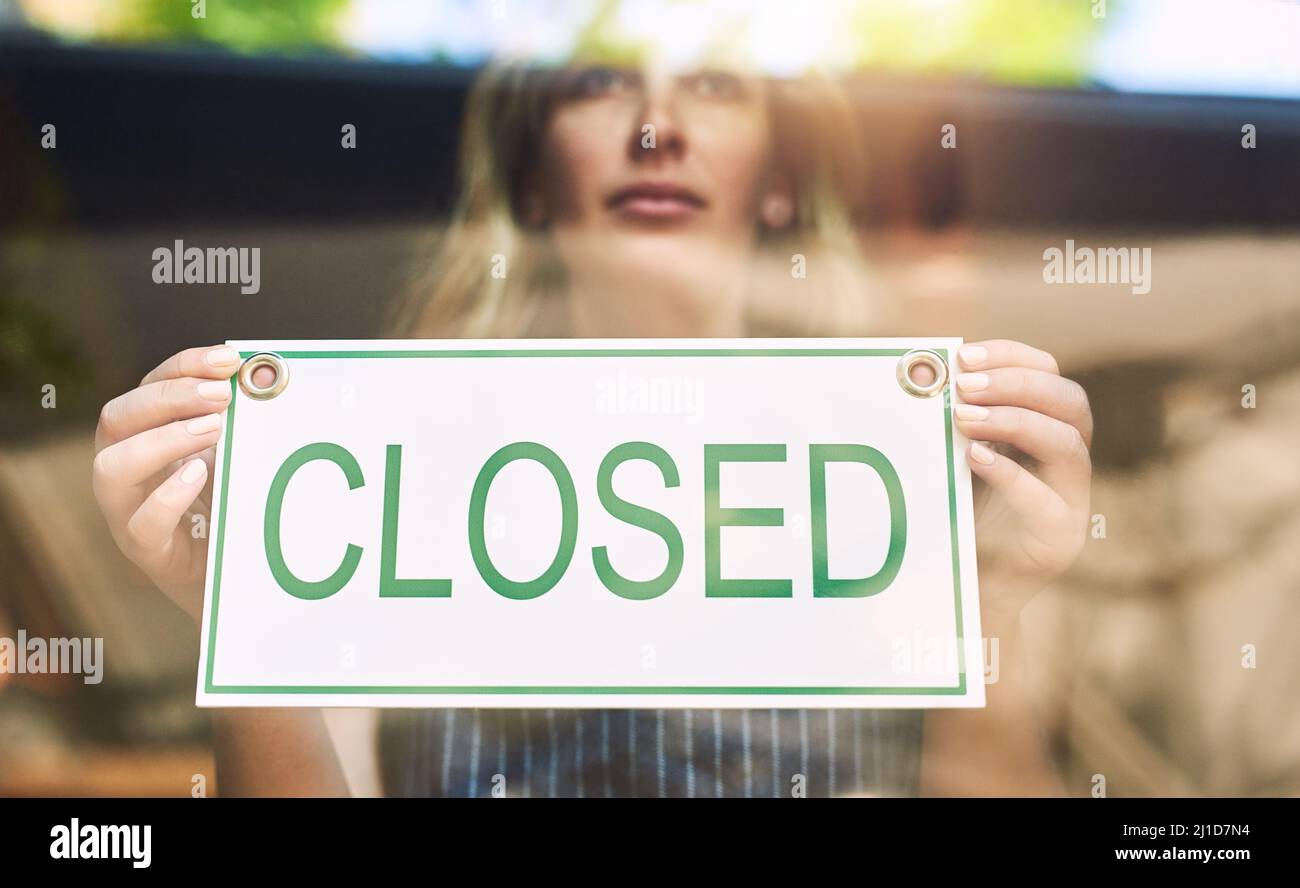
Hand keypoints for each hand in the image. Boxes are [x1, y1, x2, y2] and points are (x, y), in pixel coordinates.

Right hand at [93, 345, 240, 622]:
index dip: (184, 366)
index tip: (229, 359)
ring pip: (112, 467)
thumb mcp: (234, 455)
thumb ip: (242, 422)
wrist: (231, 577)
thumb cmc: (228, 505)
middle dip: (170, 397)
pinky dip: (168, 495)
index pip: (149, 386)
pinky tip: (199, 474)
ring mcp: (127, 510)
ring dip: (163, 440)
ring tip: (213, 428)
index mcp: (145, 434)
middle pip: (118, 417)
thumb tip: (268, 378)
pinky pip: (140, 523)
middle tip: (222, 394)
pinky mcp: (146, 550)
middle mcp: (125, 466)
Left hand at [951, 339, 1091, 629]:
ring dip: (1015, 422)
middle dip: (1017, 385)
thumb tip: (918, 368)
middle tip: (965, 386)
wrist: (963, 583)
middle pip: (1071, 402)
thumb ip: (953, 418)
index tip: (963, 357)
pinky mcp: (1061, 538)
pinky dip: (1012, 476)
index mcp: (1047, 427)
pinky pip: (1047, 503)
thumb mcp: (956, 454)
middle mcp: (1068, 459)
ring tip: (965, 419)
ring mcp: (1072, 499)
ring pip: (1069, 445)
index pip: (1049, 374)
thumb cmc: (957, 511)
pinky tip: (975, 458)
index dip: (1011, 358)